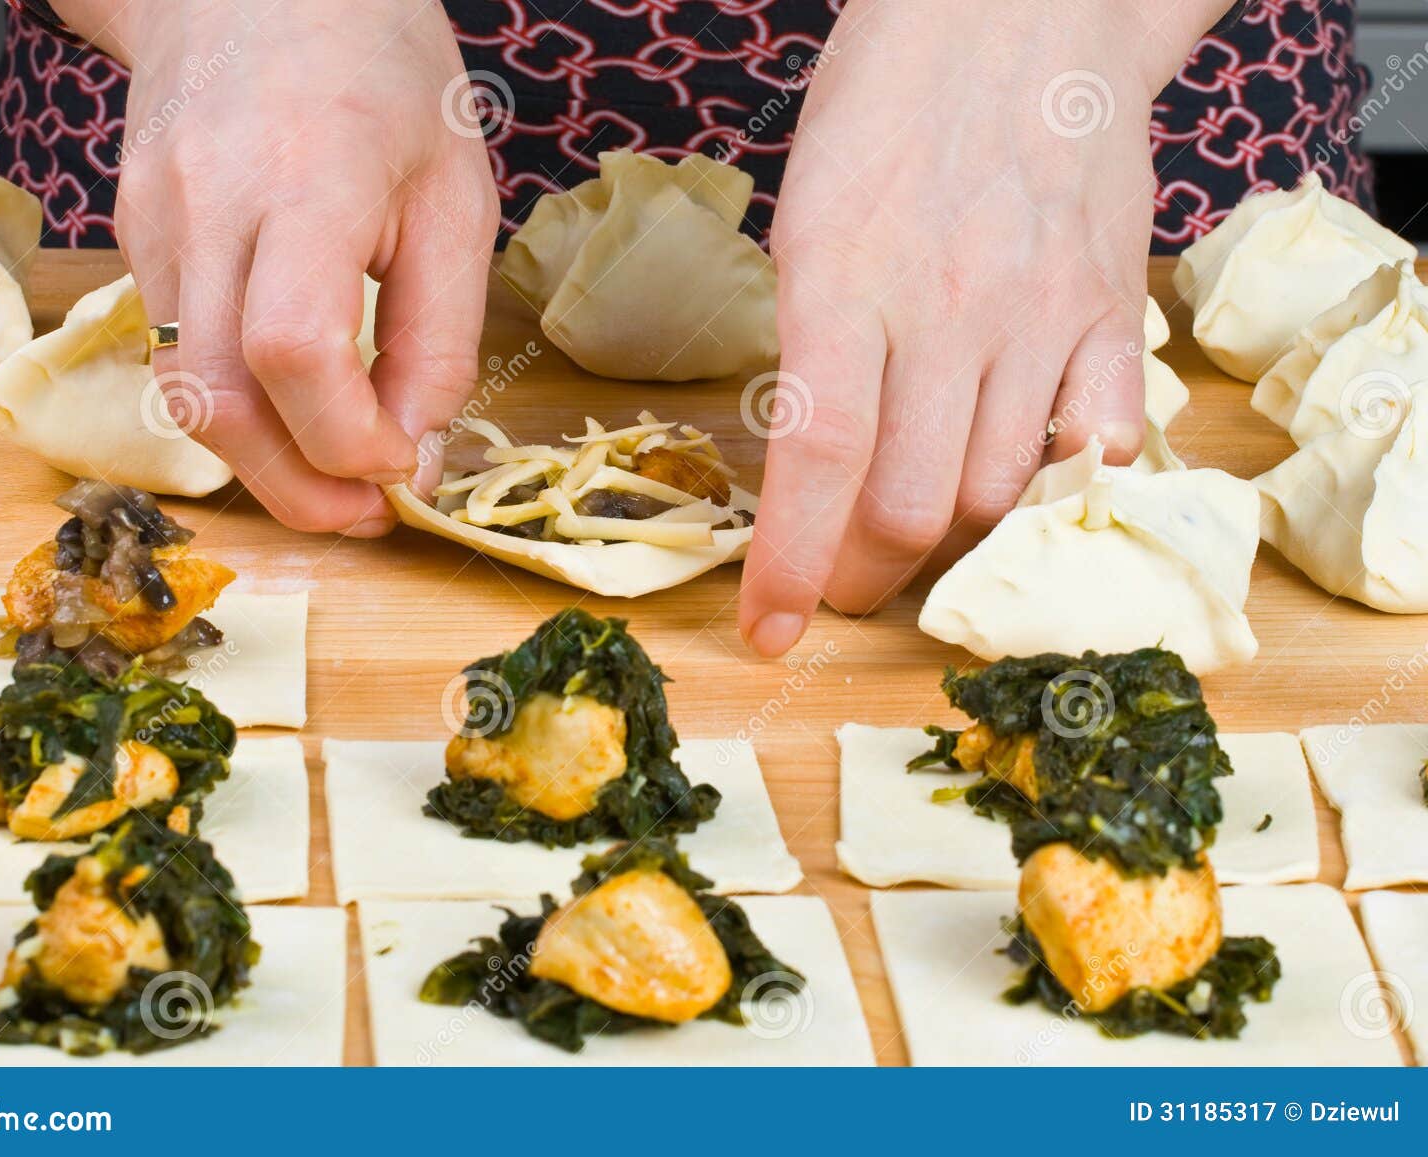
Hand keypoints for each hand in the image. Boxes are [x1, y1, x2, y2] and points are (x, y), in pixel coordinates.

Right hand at [58, 0, 498, 531]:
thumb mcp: (455, 199)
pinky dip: (236, 407)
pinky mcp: (134, 237)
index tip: (399, 467)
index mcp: (304, 180)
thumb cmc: (384, 79)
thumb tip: (410, 459)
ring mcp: (152, 222)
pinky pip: (175, 353)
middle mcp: (205, 206)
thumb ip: (439, 337)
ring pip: (181, 392)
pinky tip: (292, 406)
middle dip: (293, 490)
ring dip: (261, 464)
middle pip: (217, 398)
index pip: (293, 349)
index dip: (345, 439)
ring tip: (336, 476)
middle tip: (363, 518)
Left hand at [739, 0, 1228, 655]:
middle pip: (911, 507)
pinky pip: (1101, 438)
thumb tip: (817, 466)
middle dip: (863, 575)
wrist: (1018, 12)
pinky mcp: (1110, 306)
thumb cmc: (888, 106)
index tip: (766, 633)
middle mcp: (945, 310)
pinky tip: (1026, 473)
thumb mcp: (807, 216)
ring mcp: (1038, 313)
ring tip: (915, 532)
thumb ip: (814, 342)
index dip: (787, 566)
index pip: (817, 459)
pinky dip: (1060, 483)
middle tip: (840, 581)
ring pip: (997, 492)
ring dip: (948, 542)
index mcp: (840, 279)